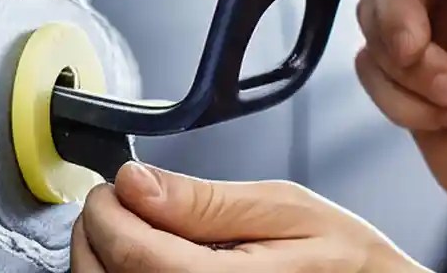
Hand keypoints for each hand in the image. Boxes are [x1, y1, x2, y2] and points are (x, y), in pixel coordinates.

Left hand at [71, 161, 426, 271]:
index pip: (126, 250)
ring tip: (134, 231)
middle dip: (97, 233)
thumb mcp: (285, 209)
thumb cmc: (349, 265)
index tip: (112, 186)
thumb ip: (204, 199)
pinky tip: (150, 261)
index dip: (105, 209)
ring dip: (106, 259)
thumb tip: (136, 182)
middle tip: (116, 204)